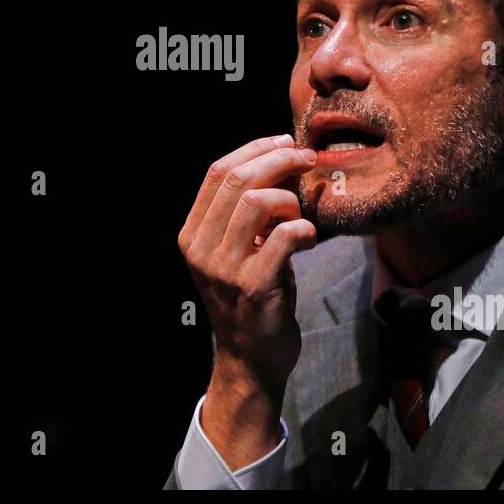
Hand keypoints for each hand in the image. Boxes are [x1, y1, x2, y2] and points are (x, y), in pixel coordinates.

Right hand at [177, 134, 317, 467]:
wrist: (249, 361)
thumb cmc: (250, 299)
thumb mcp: (236, 253)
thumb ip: (247, 215)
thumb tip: (283, 164)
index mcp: (192, 234)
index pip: (216, 173)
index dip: (254, 149)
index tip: (285, 142)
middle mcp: (201, 249)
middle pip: (236, 180)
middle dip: (278, 159)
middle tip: (307, 159)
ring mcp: (225, 268)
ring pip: (256, 202)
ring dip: (290, 197)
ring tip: (303, 211)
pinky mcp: (254, 287)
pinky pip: (284, 237)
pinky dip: (304, 227)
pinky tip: (310, 238)